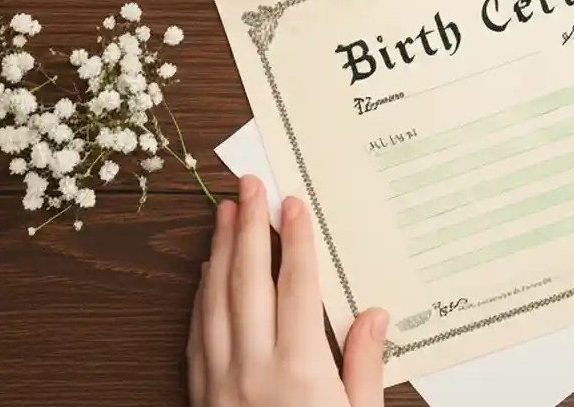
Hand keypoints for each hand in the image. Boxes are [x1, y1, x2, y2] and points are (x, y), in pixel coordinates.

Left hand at [188, 175, 388, 406]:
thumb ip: (364, 366)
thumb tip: (376, 315)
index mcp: (301, 371)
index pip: (297, 287)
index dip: (297, 241)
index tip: (294, 204)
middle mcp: (255, 368)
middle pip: (249, 282)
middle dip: (251, 227)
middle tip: (250, 186)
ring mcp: (221, 380)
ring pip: (215, 300)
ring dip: (220, 250)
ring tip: (227, 213)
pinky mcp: (200, 392)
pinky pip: (197, 332)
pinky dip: (201, 294)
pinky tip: (207, 269)